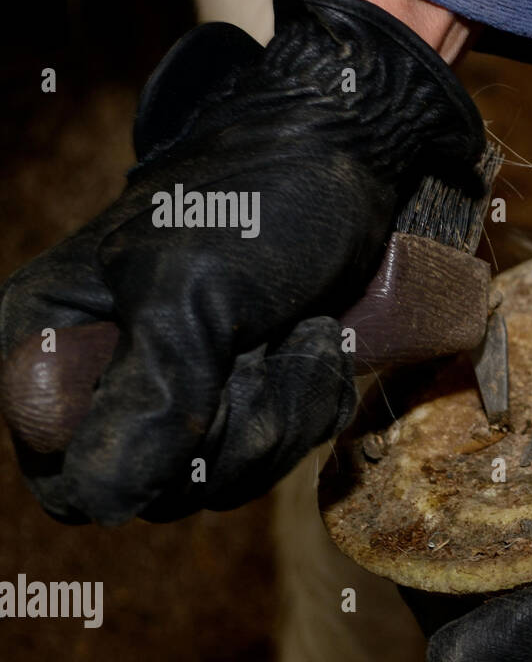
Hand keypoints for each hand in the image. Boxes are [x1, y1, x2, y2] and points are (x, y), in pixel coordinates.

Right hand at [0, 0, 486, 524]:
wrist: (349, 159)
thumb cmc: (257, 203)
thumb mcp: (191, 294)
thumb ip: (146, 399)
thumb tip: (103, 502)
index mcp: (52, 344)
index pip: (67, 477)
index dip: (141, 460)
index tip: (198, 384)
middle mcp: (108, 380)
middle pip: (161, 490)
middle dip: (235, 424)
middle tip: (260, 337)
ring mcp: (184, 394)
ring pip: (229, 479)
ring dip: (284, 409)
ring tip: (295, 328)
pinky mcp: (248, 397)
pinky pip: (279, 456)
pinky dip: (311, 401)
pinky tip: (317, 340)